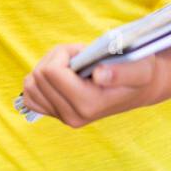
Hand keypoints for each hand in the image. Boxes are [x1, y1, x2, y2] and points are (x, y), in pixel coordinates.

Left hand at [21, 43, 161, 127]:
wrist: (140, 89)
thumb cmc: (139, 72)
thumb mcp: (139, 68)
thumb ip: (121, 72)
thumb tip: (99, 75)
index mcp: (88, 104)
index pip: (50, 73)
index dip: (64, 53)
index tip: (83, 52)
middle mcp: (72, 116)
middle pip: (38, 76)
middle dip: (56, 58)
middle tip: (80, 58)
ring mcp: (62, 117)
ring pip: (31, 84)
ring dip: (48, 67)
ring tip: (73, 66)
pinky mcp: (56, 114)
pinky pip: (30, 96)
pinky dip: (41, 80)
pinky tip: (62, 76)